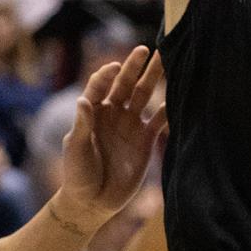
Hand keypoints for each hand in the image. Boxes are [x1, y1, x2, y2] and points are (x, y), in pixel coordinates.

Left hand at [50, 46, 166, 233]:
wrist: (93, 202)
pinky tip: (176, 98)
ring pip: (143, 96)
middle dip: (135, 67)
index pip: (100, 86)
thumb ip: (81, 125)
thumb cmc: (77, 174)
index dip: (107, 75)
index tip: (115, 67)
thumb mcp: (75, 149)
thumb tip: (83, 100)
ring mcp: (130, 125)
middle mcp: (113, 113)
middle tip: (146, 49)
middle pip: (125, 84)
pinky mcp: (145, 140)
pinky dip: (167, 109)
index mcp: (93, 112)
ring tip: (167, 59)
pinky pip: (158, 120)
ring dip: (154, 79)